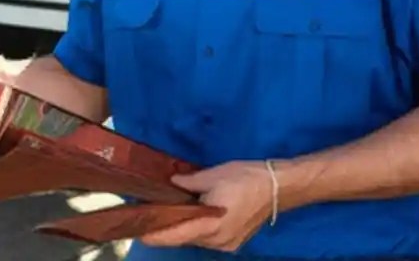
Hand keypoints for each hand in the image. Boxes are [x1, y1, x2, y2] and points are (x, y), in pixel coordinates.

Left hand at [138, 161, 275, 252]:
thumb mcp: (212, 175)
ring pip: (196, 239)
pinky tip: (189, 217)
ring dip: (182, 228)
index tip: (138, 232)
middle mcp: (218, 241)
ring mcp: (227, 243)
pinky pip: (207, 238)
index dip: (156, 235)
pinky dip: (196, 229)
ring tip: (165, 214)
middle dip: (167, 229)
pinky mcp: (233, 241)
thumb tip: (170, 182)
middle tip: (148, 215)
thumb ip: (187, 182)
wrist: (279, 187)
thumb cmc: (245, 179)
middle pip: (184, 238)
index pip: (176, 235)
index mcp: (211, 225)